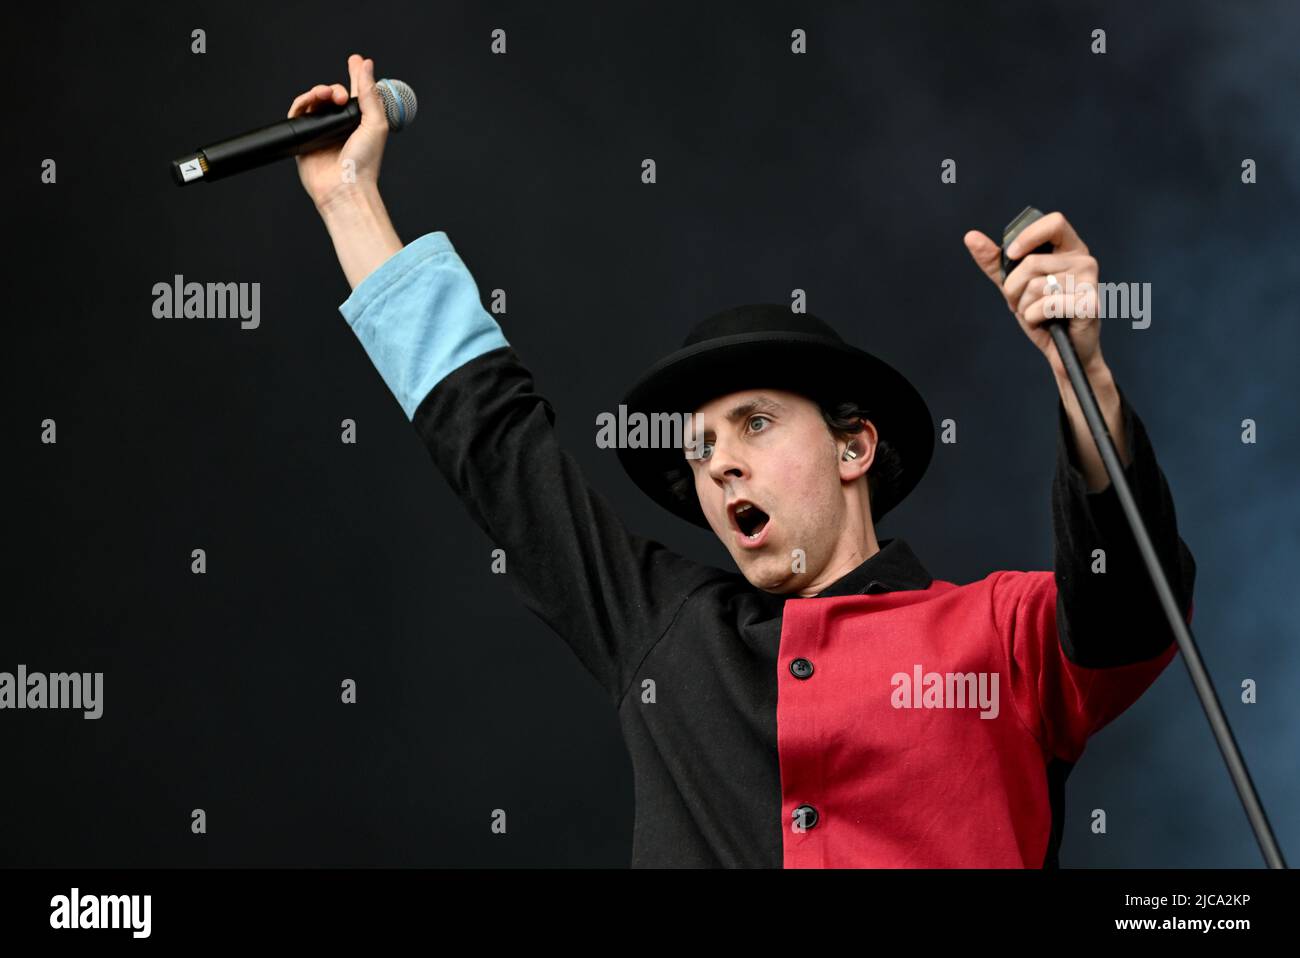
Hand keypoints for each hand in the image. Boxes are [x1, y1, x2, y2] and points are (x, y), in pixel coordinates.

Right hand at [286, 53, 389, 211]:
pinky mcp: (304, 139)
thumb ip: (370, 93)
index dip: (355, 75)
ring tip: (325, 95)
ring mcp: (322, 132)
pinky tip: (309, 101)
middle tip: (340, 95)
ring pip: (315, 102)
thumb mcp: (375, 124)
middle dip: (334, 88)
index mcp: (360, 123)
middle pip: (332, 96)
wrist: (344, 188)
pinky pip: (298, 114)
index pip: (356, 94)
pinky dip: (302, 103)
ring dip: (318, 92)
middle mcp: (340, 127)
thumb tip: (366, 65)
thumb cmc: (364, 163)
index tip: (355, 60)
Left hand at [963, 211, 1102, 377]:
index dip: (1029, 236)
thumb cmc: (1042, 314)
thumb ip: (995, 262)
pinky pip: (1045, 305)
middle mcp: (1084, 261)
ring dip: (1024, 306)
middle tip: (1021, 302)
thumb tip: (970, 236)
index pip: (1054, 222)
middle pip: (1032, 262)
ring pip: (1035, 286)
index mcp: (1070, 249)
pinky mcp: (1089, 304)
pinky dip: (1035, 318)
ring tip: (1037, 314)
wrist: (1063, 351)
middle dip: (1014, 288)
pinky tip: (1046, 322)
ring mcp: (1090, 282)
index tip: (1011, 254)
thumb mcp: (1015, 285)